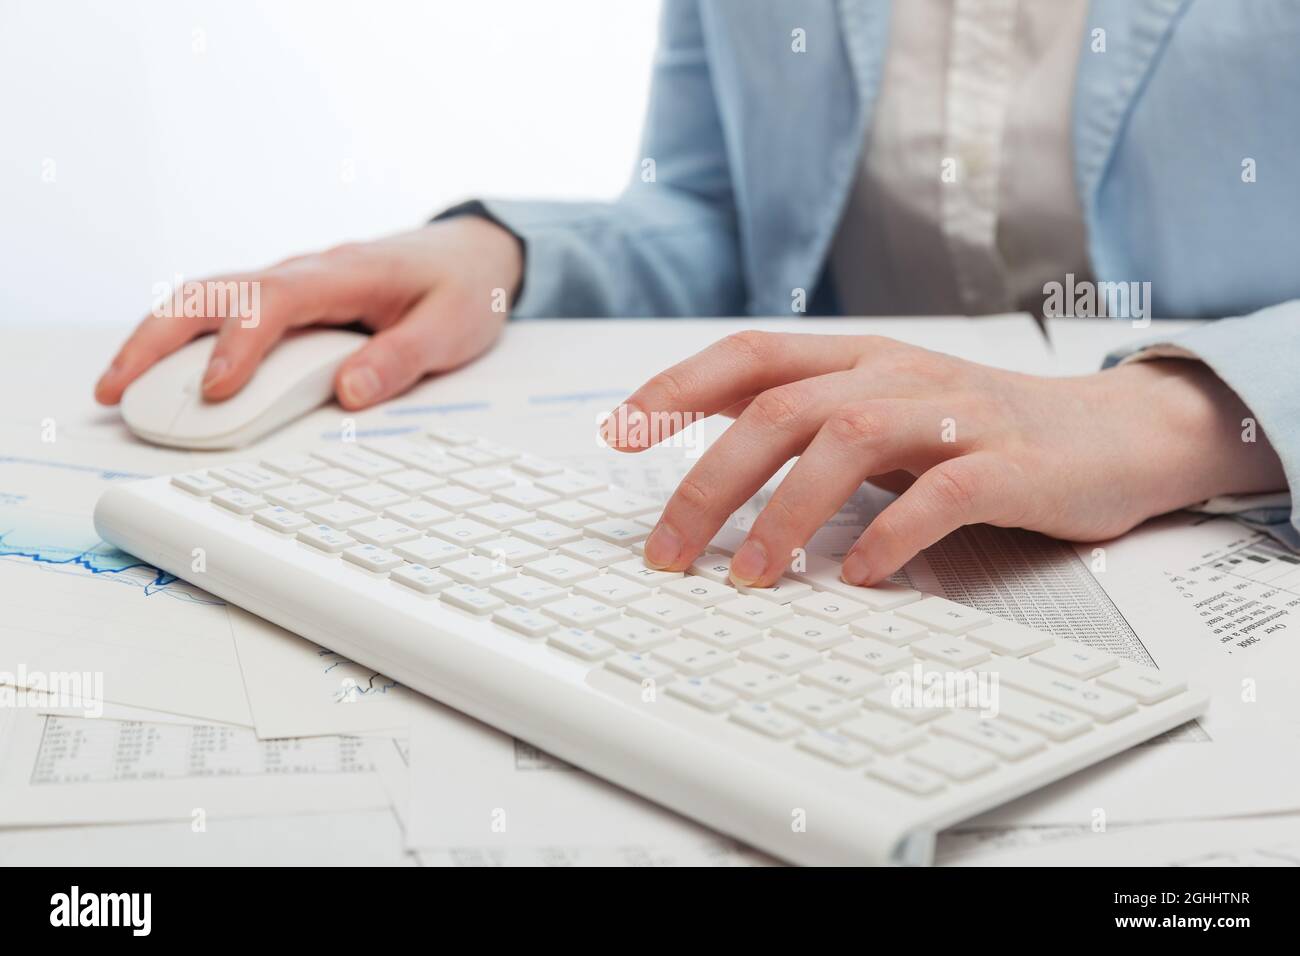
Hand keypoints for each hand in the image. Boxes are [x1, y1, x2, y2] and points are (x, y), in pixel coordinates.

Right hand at [94, 217, 522, 408]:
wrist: (471, 252)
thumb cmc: (460, 288)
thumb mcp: (450, 328)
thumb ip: (401, 359)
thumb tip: (349, 392)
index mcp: (343, 274)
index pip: (272, 302)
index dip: (237, 346)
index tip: (214, 391)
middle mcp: (305, 271)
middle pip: (211, 292)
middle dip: (156, 338)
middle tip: (116, 389)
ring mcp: (291, 282)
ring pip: (206, 297)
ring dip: (155, 336)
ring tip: (116, 387)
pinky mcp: (287, 299)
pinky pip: (223, 311)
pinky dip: (182, 337)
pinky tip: (160, 371)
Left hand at [604, 331, 1285, 586]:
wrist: (1113, 434)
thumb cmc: (980, 432)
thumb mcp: (884, 411)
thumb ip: (810, 423)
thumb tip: (716, 456)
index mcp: (858, 360)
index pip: (749, 357)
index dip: (677, 388)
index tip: (618, 433)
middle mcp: (898, 375)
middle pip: (780, 410)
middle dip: (708, 483)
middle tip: (668, 553)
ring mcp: (955, 416)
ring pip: (848, 442)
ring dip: (785, 515)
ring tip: (748, 577)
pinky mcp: (1010, 466)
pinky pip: (940, 496)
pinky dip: (891, 536)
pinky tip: (861, 578)